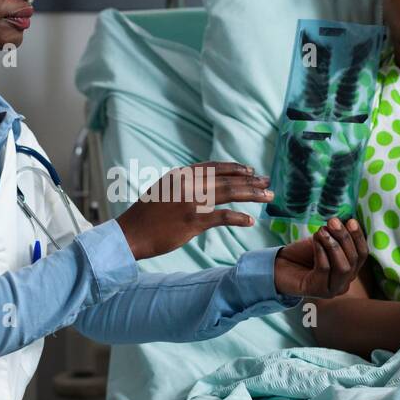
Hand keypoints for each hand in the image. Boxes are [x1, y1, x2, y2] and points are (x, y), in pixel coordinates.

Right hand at [116, 161, 272, 260]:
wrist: (130, 233)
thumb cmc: (146, 216)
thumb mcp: (163, 191)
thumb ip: (183, 186)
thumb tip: (203, 187)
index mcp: (181, 174)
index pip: (215, 167)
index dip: (235, 168)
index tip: (251, 171)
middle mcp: (188, 183)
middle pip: (228, 178)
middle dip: (251, 181)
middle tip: (268, 184)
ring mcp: (191, 201)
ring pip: (230, 193)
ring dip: (253, 194)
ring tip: (268, 197)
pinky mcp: (192, 220)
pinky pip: (222, 217)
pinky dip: (239, 218)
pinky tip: (250, 221)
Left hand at [273, 217, 368, 297]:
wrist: (278, 266)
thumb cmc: (302, 254)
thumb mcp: (324, 241)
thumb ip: (337, 235)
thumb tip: (348, 221)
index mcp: (349, 270)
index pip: (362, 254)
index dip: (359, 237)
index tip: (351, 220)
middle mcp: (344, 282)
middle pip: (354, 260)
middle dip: (345, 238)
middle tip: (333, 221)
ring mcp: (332, 290)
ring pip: (343, 267)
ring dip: (333, 245)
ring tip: (322, 231)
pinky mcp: (318, 292)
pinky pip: (325, 269)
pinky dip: (321, 251)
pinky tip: (315, 240)